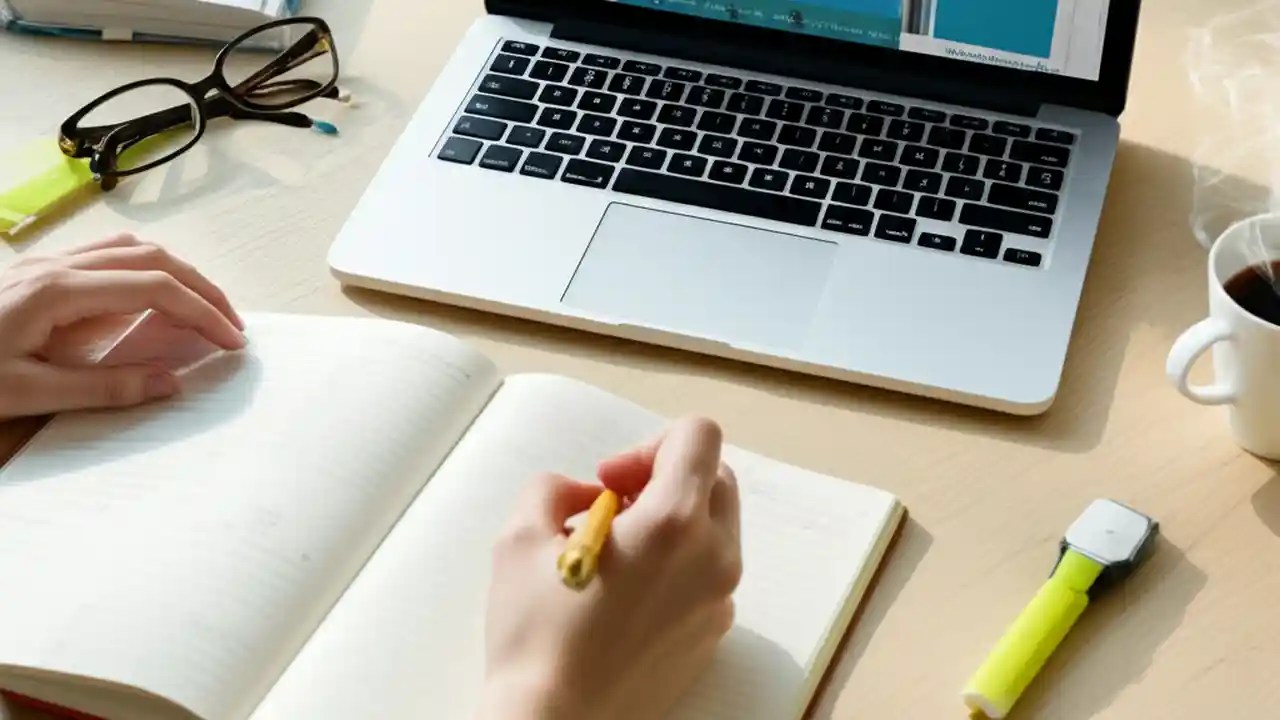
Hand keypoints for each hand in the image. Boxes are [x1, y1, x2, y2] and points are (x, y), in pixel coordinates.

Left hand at [0, 234, 244, 419]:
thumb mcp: (26, 393)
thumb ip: (104, 388)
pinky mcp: (36, 272)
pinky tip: (150, 298)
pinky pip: (105, 256)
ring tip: (202, 307)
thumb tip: (171, 383)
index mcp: (59, 291)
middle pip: (152, 258)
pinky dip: (145, 271)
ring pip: (131, 249)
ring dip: (176, 273)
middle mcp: (56, 266)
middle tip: (232, 324)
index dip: (202, 312)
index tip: (233, 340)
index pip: (154, 288)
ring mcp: (44, 263)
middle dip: (202, 288)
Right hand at [477, 417, 742, 719]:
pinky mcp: (713, 635)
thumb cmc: (534, 634)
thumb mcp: (520, 538)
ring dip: (670, 522)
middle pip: (715, 478)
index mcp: (674, 523)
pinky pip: (707, 574)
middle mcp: (714, 558)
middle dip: (664, 478)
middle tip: (611, 510)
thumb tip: (590, 496)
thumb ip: (555, 487)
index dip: (650, 442)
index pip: (700, 436)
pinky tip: (625, 595)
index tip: (611, 481)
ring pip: (714, 528)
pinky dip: (676, 565)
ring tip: (614, 555)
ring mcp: (720, 600)